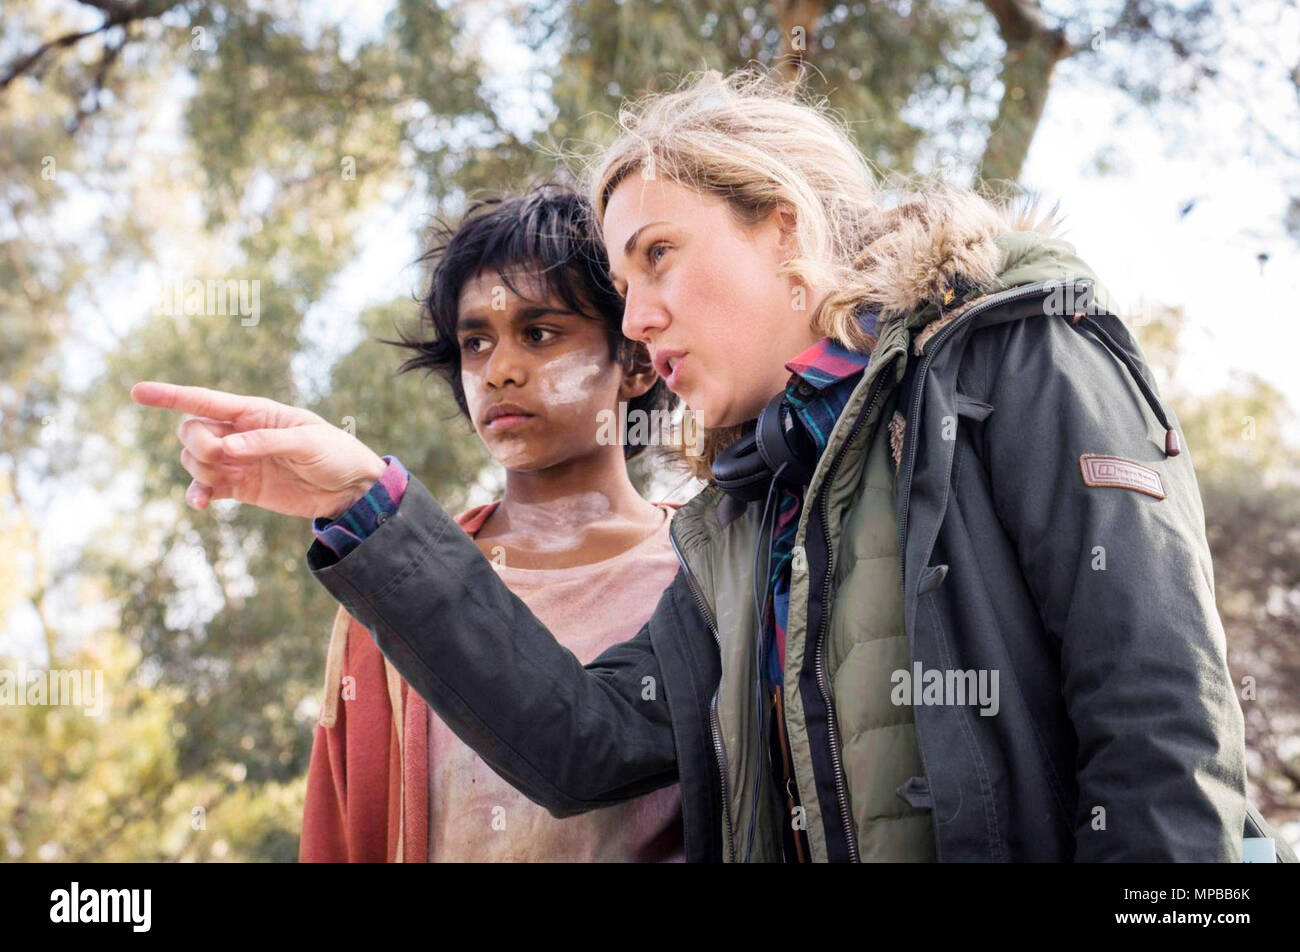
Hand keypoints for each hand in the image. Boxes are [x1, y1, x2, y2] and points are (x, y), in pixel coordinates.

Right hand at [131, 381, 387, 519]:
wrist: (350, 489)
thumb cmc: (335, 453)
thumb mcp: (307, 442)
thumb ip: (266, 442)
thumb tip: (227, 449)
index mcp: (256, 412)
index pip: (205, 400)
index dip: (170, 396)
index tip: (137, 392)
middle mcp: (240, 433)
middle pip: (192, 430)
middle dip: (197, 443)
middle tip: (224, 457)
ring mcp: (238, 461)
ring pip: (193, 459)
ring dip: (200, 470)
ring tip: (233, 478)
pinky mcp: (241, 487)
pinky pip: (206, 488)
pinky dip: (197, 494)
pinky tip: (201, 503)